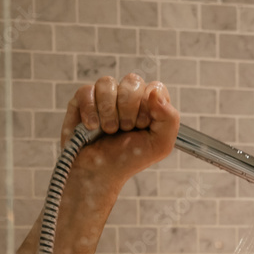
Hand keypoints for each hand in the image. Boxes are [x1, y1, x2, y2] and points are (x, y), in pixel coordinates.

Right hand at [60, 74, 179, 183]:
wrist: (99, 172)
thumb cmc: (129, 158)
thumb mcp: (160, 144)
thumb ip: (169, 117)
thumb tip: (155, 92)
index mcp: (150, 105)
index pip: (155, 87)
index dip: (149, 107)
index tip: (143, 126)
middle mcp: (128, 97)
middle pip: (132, 81)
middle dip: (129, 110)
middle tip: (126, 129)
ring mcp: (105, 96)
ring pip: (107, 82)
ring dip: (109, 111)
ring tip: (109, 130)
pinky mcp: (83, 100)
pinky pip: (87, 90)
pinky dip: (90, 111)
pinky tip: (92, 127)